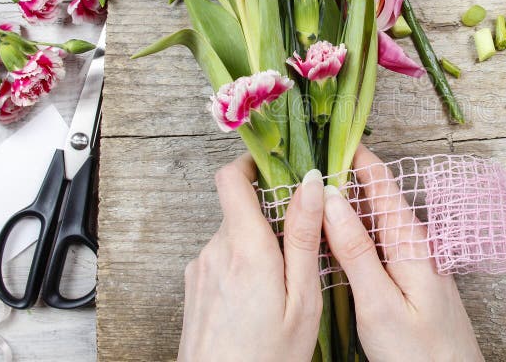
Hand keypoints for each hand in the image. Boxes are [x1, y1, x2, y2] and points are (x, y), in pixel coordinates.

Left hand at [178, 154, 323, 361]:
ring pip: (234, 237)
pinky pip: (223, 260)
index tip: (277, 167)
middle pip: (240, 209)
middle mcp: (215, 250)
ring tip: (283, 285)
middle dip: (270, 218)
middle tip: (300, 245)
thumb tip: (311, 184)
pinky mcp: (194, 287)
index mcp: (245, 248)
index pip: (231, 178)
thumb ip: (303, 237)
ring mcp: (200, 269)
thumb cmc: (266, 357)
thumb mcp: (301, 298)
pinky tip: (261, 300)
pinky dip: (244, 267)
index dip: (251, 164)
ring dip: (259, 248)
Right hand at [322, 146, 483, 361]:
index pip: (382, 184)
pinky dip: (359, 229)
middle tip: (313, 161)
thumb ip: (356, 251)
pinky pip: (383, 241)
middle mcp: (418, 244)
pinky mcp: (413, 279)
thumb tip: (331, 199)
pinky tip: (342, 235)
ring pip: (380, 219)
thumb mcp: (379, 303)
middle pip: (380, 198)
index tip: (329, 135)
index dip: (357, 156)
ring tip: (319, 190)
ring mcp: (417, 262)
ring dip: (352, 202)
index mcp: (411, 242)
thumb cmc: (418, 354)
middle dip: (350, 175)